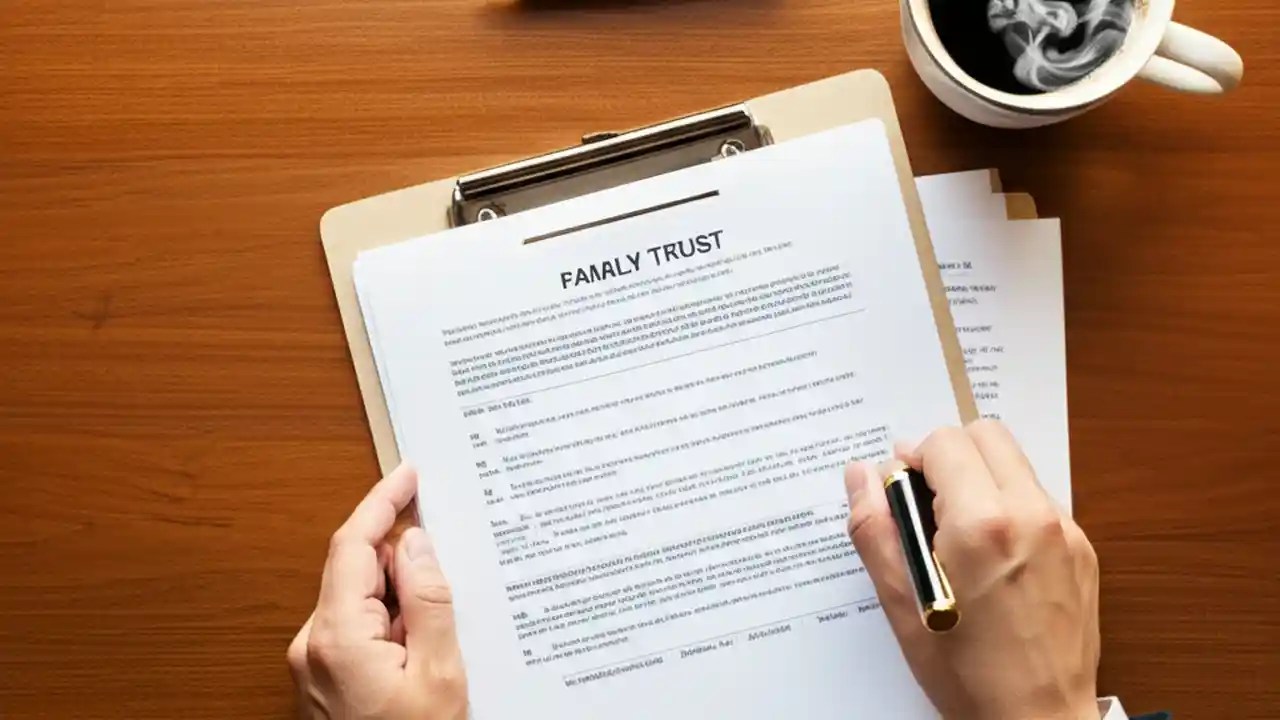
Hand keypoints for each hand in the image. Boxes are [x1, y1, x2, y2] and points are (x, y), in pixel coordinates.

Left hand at [287, 464, 467, 719]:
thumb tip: (417, 542)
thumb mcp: (440, 673)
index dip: (382, 501)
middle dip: (406, 563)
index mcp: (336, 637)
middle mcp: (313, 645)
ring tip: (442, 640)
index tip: (408, 474)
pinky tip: (425, 649)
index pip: (354, 545)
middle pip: (360, 571)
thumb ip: (428, 599)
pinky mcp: (323, 679)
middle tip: (453, 571)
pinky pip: (359, 629)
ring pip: (363, 601)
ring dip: (403, 602)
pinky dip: (393, 625)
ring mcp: (314, 664)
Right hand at [845, 421, 1100, 719]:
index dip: (912, 461)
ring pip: (1015, 464)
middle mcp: (1033, 515)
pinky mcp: (1083, 550)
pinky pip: (1038, 499)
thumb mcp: (900, 604)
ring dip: (980, 479)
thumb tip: (862, 476)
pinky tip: (990, 558)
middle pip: (986, 435)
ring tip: (957, 537)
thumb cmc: (967, 674)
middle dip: (949, 456)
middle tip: (926, 505)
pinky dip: (1009, 507)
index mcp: (983, 524)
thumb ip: (875, 529)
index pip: (944, 442)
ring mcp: (1065, 531)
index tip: (901, 495)